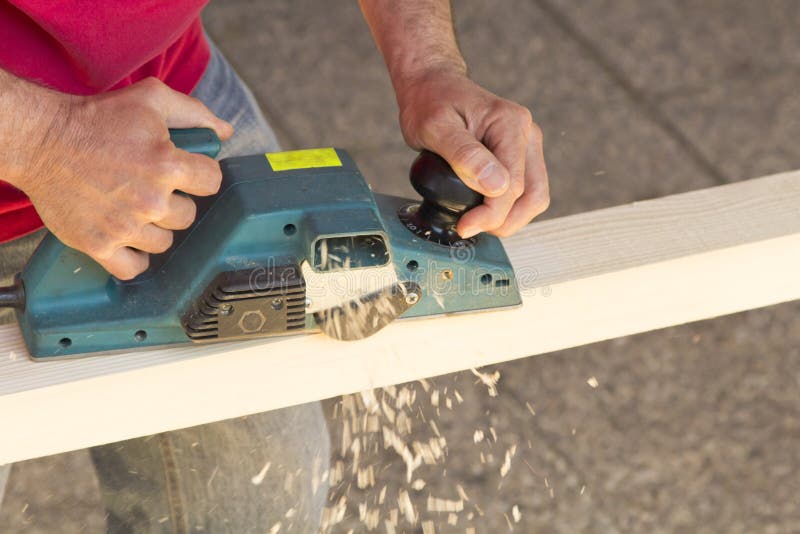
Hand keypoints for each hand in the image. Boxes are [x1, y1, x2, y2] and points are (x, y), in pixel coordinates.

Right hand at [11, 78, 232, 279]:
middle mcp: (150, 200)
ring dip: (155, 229)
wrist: (41, 140)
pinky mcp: (99, 244)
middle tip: (153, 190)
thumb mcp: (151, 98)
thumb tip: (225, 132)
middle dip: (175, 203)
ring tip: (137, 210)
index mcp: (168, 164)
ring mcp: (124, 226)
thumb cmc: (97, 118)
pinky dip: (134, 259)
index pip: (212, 182)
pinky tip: (129, 241)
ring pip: (163, 243)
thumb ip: (194, 113)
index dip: (201, 176)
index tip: (186, 173)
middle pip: (188, 216)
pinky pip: (133, 268)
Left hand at [396, 68, 548, 237]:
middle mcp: (527, 133)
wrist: (431, 85)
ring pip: (534, 197)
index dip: (490, 215)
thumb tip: (496, 186)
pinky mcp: (520, 154)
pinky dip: (507, 209)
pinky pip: (525, 191)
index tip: (464, 227)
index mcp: (511, 124)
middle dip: (504, 221)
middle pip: (534, 195)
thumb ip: (464, 155)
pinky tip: (483, 212)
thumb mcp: (436, 127)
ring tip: (476, 223)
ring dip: (510, 219)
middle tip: (470, 228)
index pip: (513, 186)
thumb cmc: (430, 102)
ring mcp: (526, 144)